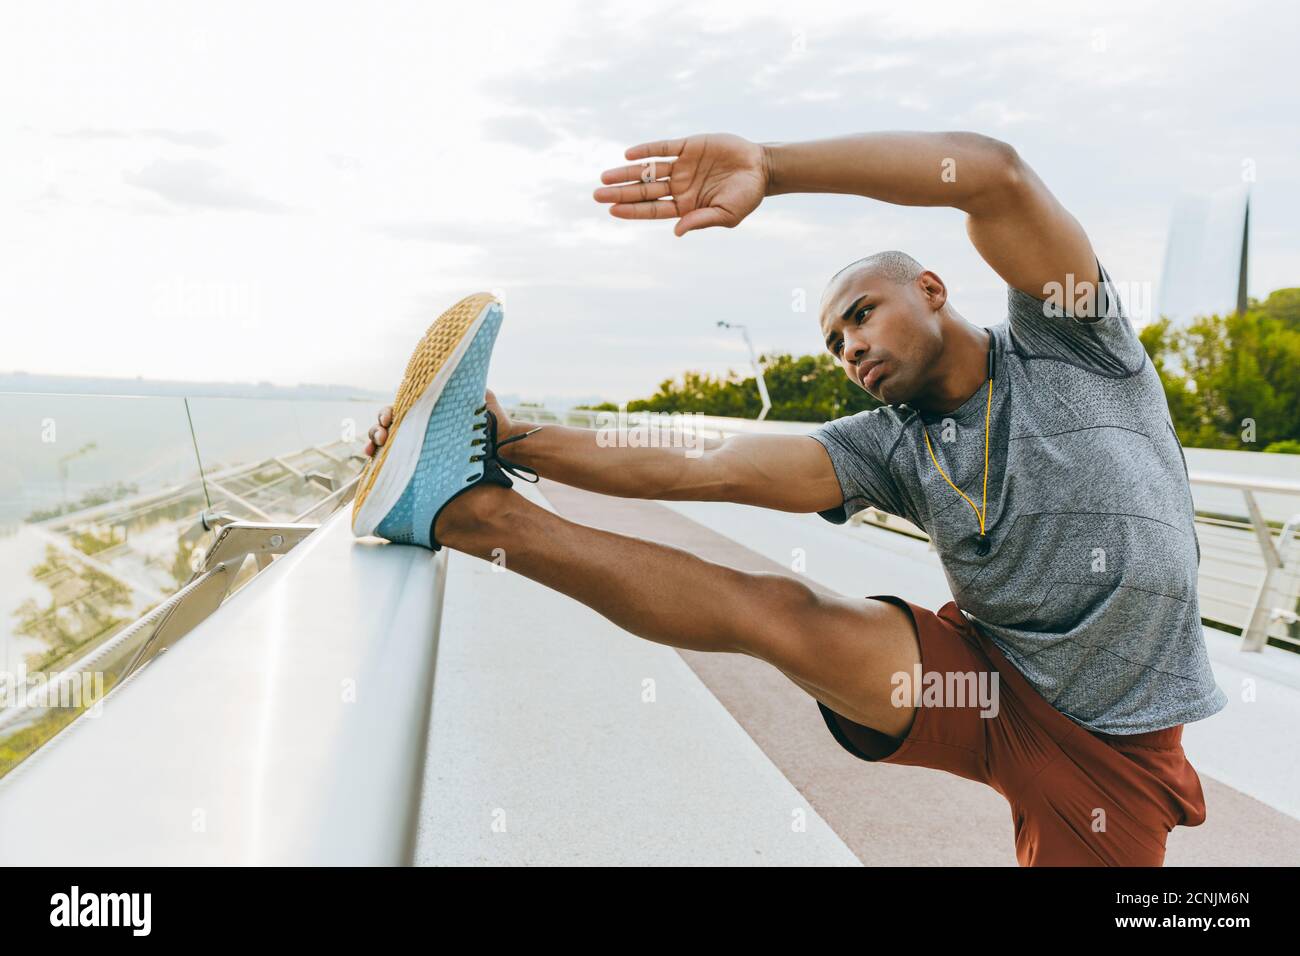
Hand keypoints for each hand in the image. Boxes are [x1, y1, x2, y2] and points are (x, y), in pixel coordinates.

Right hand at [363, 389, 517, 457]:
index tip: (388, 419)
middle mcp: (420, 426)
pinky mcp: (424, 461)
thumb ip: (462, 384)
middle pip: (387, 425)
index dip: (387, 414)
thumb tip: (450, 366)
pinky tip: (374, 463)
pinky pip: (399, 461)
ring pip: (388, 442)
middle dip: (378, 429)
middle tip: (383, 435)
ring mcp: (421, 444)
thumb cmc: (490, 415)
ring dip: (375, 442)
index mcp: (426, 410)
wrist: (502, 440)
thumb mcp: (477, 394)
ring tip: (373, 449)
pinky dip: (383, 461)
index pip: (398, 410)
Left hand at [593, 134, 767, 235]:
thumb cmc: (746, 196)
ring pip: (648, 170)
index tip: (611, 210)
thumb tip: (676, 231)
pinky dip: (647, 150)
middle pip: (644, 191)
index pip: (652, 210)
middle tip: (597, 194)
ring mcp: (681, 166)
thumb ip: (701, 220)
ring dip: (627, 173)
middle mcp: (678, 186)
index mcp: (685, 206)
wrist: (762, 168)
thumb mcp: (727, 214)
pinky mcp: (688, 146)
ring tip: (605, 177)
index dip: (632, 210)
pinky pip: (662, 148)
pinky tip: (629, 154)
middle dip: (621, 193)